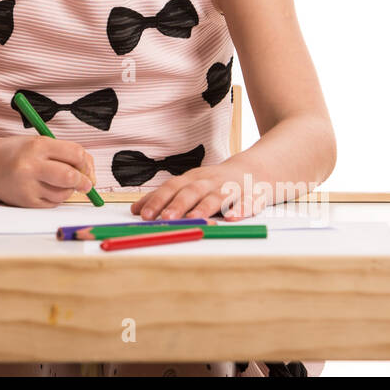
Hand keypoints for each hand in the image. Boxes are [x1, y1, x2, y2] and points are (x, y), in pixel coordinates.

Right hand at [0, 134, 96, 207]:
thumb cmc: (16, 152)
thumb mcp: (38, 143)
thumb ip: (64, 154)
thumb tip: (91, 175)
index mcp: (38, 145)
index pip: (75, 154)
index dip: (86, 162)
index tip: (87, 168)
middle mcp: (32, 166)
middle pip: (70, 177)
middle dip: (84, 182)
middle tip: (87, 184)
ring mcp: (27, 185)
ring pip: (63, 193)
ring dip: (67, 190)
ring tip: (56, 182)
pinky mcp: (25, 201)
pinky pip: (52, 203)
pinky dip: (54, 198)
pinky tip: (44, 189)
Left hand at [130, 161, 261, 220]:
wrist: (254, 170)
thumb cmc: (214, 182)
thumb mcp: (189, 184)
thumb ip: (164, 197)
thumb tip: (135, 210)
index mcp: (193, 179)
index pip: (172, 187)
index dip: (157, 200)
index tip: (143, 215)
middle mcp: (210, 181)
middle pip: (192, 191)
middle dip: (178, 205)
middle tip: (165, 218)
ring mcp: (231, 187)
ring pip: (217, 197)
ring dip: (205, 208)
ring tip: (194, 219)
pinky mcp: (252, 196)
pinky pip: (247, 202)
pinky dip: (240, 210)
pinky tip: (232, 218)